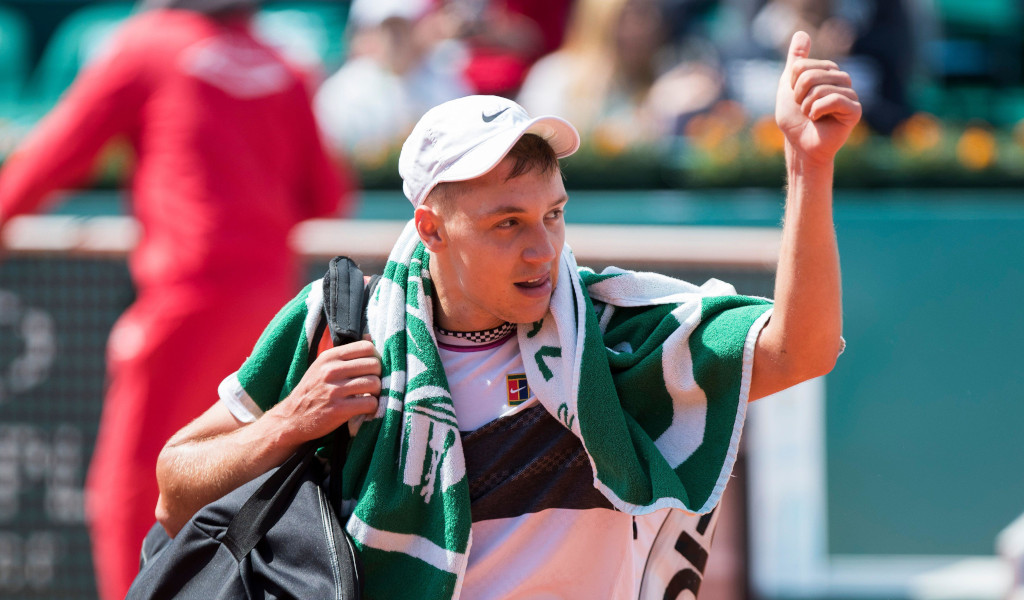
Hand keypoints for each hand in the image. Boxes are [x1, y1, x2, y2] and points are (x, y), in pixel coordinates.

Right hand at [267, 339, 380, 444]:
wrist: (292, 418)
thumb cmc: (312, 390)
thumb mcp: (323, 366)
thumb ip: (346, 354)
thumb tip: (370, 337)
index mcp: (330, 356)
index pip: (366, 347)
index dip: (375, 358)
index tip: (370, 370)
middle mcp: (332, 370)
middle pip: (374, 365)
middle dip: (378, 375)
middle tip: (372, 385)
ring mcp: (335, 390)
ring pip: (374, 383)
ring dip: (377, 392)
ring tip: (369, 397)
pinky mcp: (339, 409)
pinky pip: (370, 403)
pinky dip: (373, 407)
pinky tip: (366, 409)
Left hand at [775, 31, 861, 164]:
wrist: (801, 146)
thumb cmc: (795, 119)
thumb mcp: (788, 86)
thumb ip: (795, 60)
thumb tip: (802, 33)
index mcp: (827, 72)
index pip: (802, 66)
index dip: (792, 84)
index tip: (796, 98)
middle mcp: (841, 80)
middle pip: (810, 76)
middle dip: (799, 96)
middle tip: (804, 109)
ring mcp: (850, 94)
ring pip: (821, 88)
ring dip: (807, 106)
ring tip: (811, 116)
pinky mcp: (855, 110)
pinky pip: (834, 100)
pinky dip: (818, 111)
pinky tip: (818, 119)